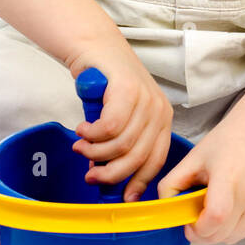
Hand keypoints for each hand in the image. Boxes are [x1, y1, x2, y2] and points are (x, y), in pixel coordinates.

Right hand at [67, 44, 174, 202]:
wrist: (96, 47)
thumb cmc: (106, 85)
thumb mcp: (121, 118)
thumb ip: (120, 144)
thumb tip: (107, 179)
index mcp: (163, 120)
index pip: (156, 161)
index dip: (138, 182)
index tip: (122, 197)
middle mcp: (160, 110)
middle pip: (137, 157)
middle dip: (110, 173)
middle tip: (90, 175)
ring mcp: (146, 99)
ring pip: (121, 144)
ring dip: (95, 152)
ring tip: (81, 145)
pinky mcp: (128, 90)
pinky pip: (109, 127)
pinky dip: (91, 134)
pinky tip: (82, 129)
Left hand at [156, 102, 244, 244]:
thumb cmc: (230, 140)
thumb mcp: (194, 157)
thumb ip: (172, 183)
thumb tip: (164, 206)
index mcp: (229, 178)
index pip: (215, 217)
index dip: (198, 227)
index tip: (188, 220)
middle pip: (220, 234)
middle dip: (201, 233)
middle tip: (194, 215)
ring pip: (231, 238)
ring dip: (215, 233)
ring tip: (210, 208)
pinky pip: (242, 233)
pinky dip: (229, 229)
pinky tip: (224, 209)